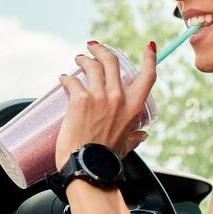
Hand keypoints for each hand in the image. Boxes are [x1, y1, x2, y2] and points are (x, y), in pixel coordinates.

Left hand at [54, 40, 156, 169]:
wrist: (87, 167)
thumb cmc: (106, 159)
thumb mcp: (128, 145)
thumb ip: (135, 137)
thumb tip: (143, 135)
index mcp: (135, 107)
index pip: (148, 75)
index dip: (149, 58)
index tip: (148, 46)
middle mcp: (119, 97)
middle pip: (112, 61)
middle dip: (101, 50)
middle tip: (93, 47)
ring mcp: (99, 97)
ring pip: (92, 66)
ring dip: (84, 59)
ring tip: (78, 59)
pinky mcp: (79, 100)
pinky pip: (72, 81)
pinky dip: (66, 78)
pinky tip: (63, 79)